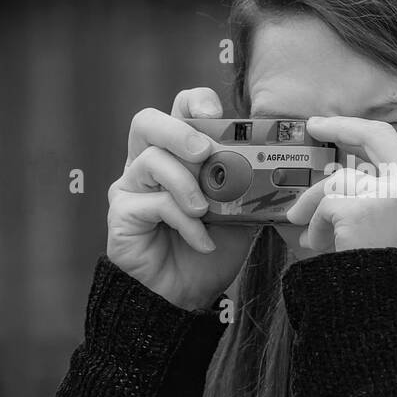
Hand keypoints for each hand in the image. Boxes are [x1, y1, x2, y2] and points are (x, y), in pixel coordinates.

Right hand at [106, 89, 256, 309]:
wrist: (189, 294)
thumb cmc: (212, 248)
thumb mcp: (240, 210)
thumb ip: (248, 183)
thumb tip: (275, 162)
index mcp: (175, 154)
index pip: (177, 109)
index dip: (194, 102)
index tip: (215, 113)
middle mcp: (146, 164)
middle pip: (147, 121)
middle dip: (179, 131)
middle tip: (205, 152)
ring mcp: (130, 188)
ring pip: (151, 161)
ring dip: (187, 184)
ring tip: (207, 211)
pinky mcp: (122, 215)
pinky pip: (154, 204)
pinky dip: (185, 222)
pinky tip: (203, 240)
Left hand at [284, 116, 396, 257]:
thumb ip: (392, 199)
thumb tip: (348, 179)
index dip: (364, 133)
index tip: (342, 128)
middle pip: (374, 135)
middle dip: (340, 126)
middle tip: (315, 127)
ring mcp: (391, 193)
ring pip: (339, 180)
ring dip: (318, 206)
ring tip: (310, 233)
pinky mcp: (360, 209)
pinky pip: (324, 206)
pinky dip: (315, 227)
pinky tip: (318, 247)